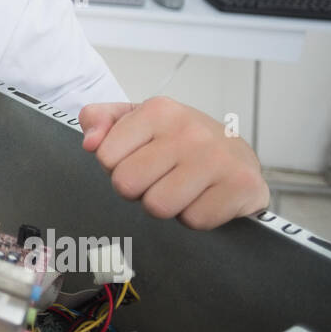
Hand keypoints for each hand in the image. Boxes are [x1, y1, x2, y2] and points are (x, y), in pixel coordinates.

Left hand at [79, 97, 268, 229]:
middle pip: (127, 185)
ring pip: (158, 206)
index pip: (105, 157)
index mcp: (159, 110)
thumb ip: (100, 120)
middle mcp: (189, 130)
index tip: (138, 160)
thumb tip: (90, 142)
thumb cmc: (180, 140)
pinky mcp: (240, 185)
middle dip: (139, 189)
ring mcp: (218, 157)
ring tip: (182, 187)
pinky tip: (205, 197)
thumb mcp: (136, 120)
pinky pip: (194, 221)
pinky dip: (196, 216)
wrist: (238, 154)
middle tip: (160, 178)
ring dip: (167, 205)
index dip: (117, 166)